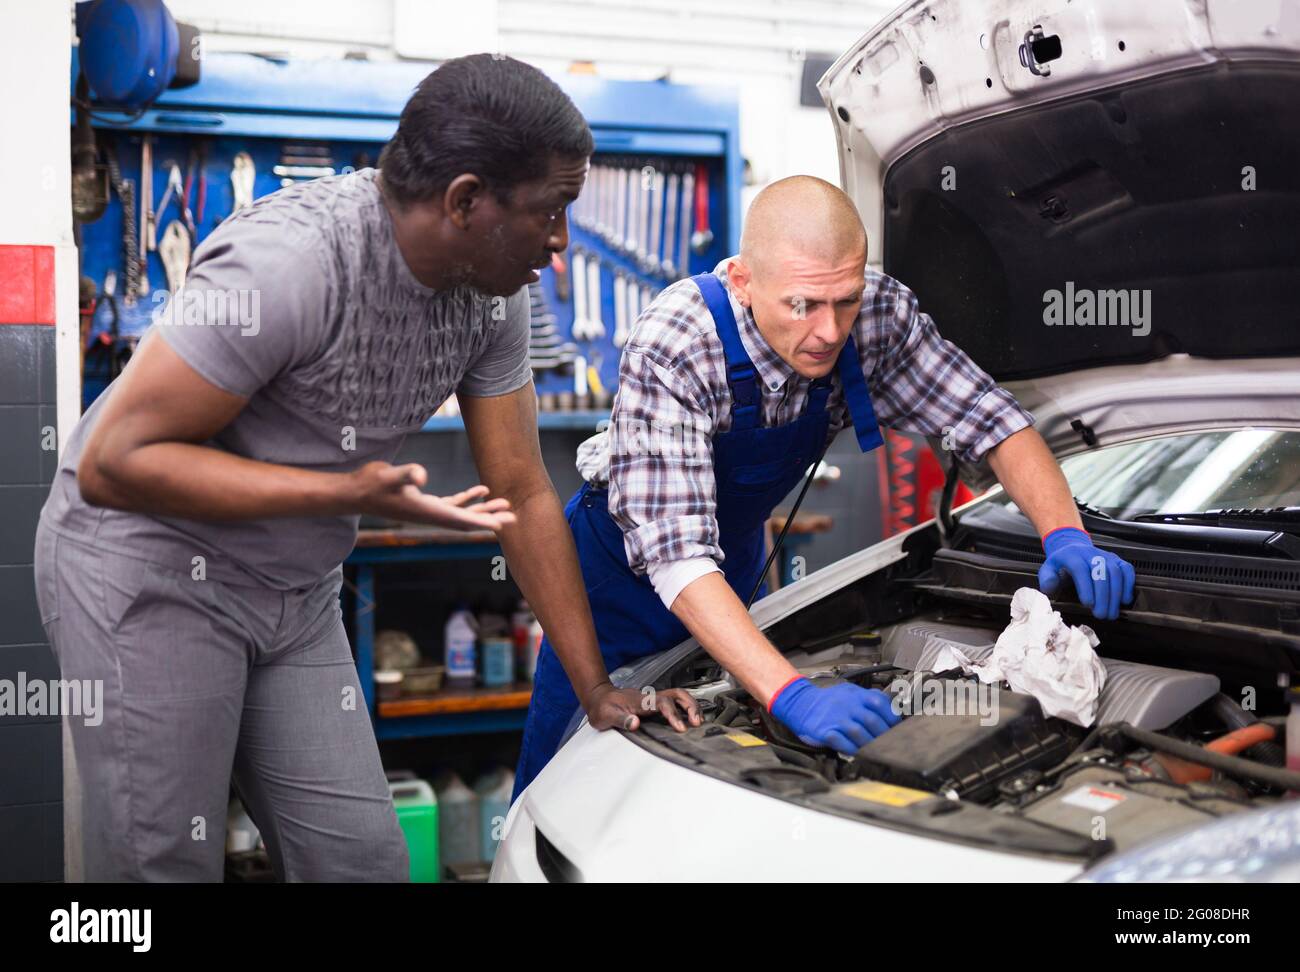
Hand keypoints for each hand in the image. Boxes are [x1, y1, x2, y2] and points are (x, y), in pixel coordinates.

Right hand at [349, 462, 516, 531]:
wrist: (355, 492)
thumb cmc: (371, 484)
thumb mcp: (389, 475)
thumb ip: (406, 474)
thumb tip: (421, 474)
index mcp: (427, 512)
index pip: (461, 520)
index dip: (482, 522)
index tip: (503, 524)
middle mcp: (431, 515)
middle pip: (467, 520)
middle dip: (491, 519)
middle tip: (515, 517)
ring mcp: (429, 510)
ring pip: (463, 513)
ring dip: (484, 509)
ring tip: (506, 504)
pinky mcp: (425, 502)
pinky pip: (453, 504)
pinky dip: (468, 499)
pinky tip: (481, 490)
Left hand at [583, 681, 701, 732]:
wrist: (598, 697)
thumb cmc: (602, 707)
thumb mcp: (606, 716)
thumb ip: (621, 720)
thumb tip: (635, 723)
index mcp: (640, 701)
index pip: (662, 703)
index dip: (673, 714)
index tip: (680, 727)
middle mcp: (650, 698)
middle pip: (677, 694)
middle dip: (690, 706)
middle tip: (697, 722)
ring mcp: (653, 700)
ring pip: (678, 696)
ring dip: (691, 706)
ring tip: (698, 721)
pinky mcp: (654, 704)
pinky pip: (675, 702)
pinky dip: (686, 707)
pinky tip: (690, 718)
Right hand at [769, 677, 900, 754]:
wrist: (800, 704)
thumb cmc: (828, 702)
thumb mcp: (849, 692)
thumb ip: (869, 699)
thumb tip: (892, 710)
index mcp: (856, 694)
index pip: (880, 703)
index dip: (891, 717)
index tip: (896, 728)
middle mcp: (847, 705)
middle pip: (872, 720)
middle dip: (883, 735)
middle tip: (889, 744)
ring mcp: (835, 718)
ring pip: (858, 732)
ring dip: (869, 744)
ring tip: (875, 750)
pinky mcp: (824, 731)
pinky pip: (841, 741)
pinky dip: (851, 749)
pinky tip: (857, 752)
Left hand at [1037, 527, 1134, 620]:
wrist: (1072, 547)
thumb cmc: (1060, 564)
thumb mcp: (1047, 569)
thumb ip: (1047, 579)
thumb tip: (1050, 588)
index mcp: (1071, 555)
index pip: (1080, 569)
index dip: (1086, 586)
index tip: (1088, 604)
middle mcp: (1090, 553)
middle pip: (1101, 572)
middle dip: (1103, 596)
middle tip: (1101, 615)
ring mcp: (1105, 555)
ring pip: (1115, 572)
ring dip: (1116, 594)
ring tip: (1111, 613)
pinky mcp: (1116, 560)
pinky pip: (1127, 570)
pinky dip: (1128, 585)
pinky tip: (1124, 600)